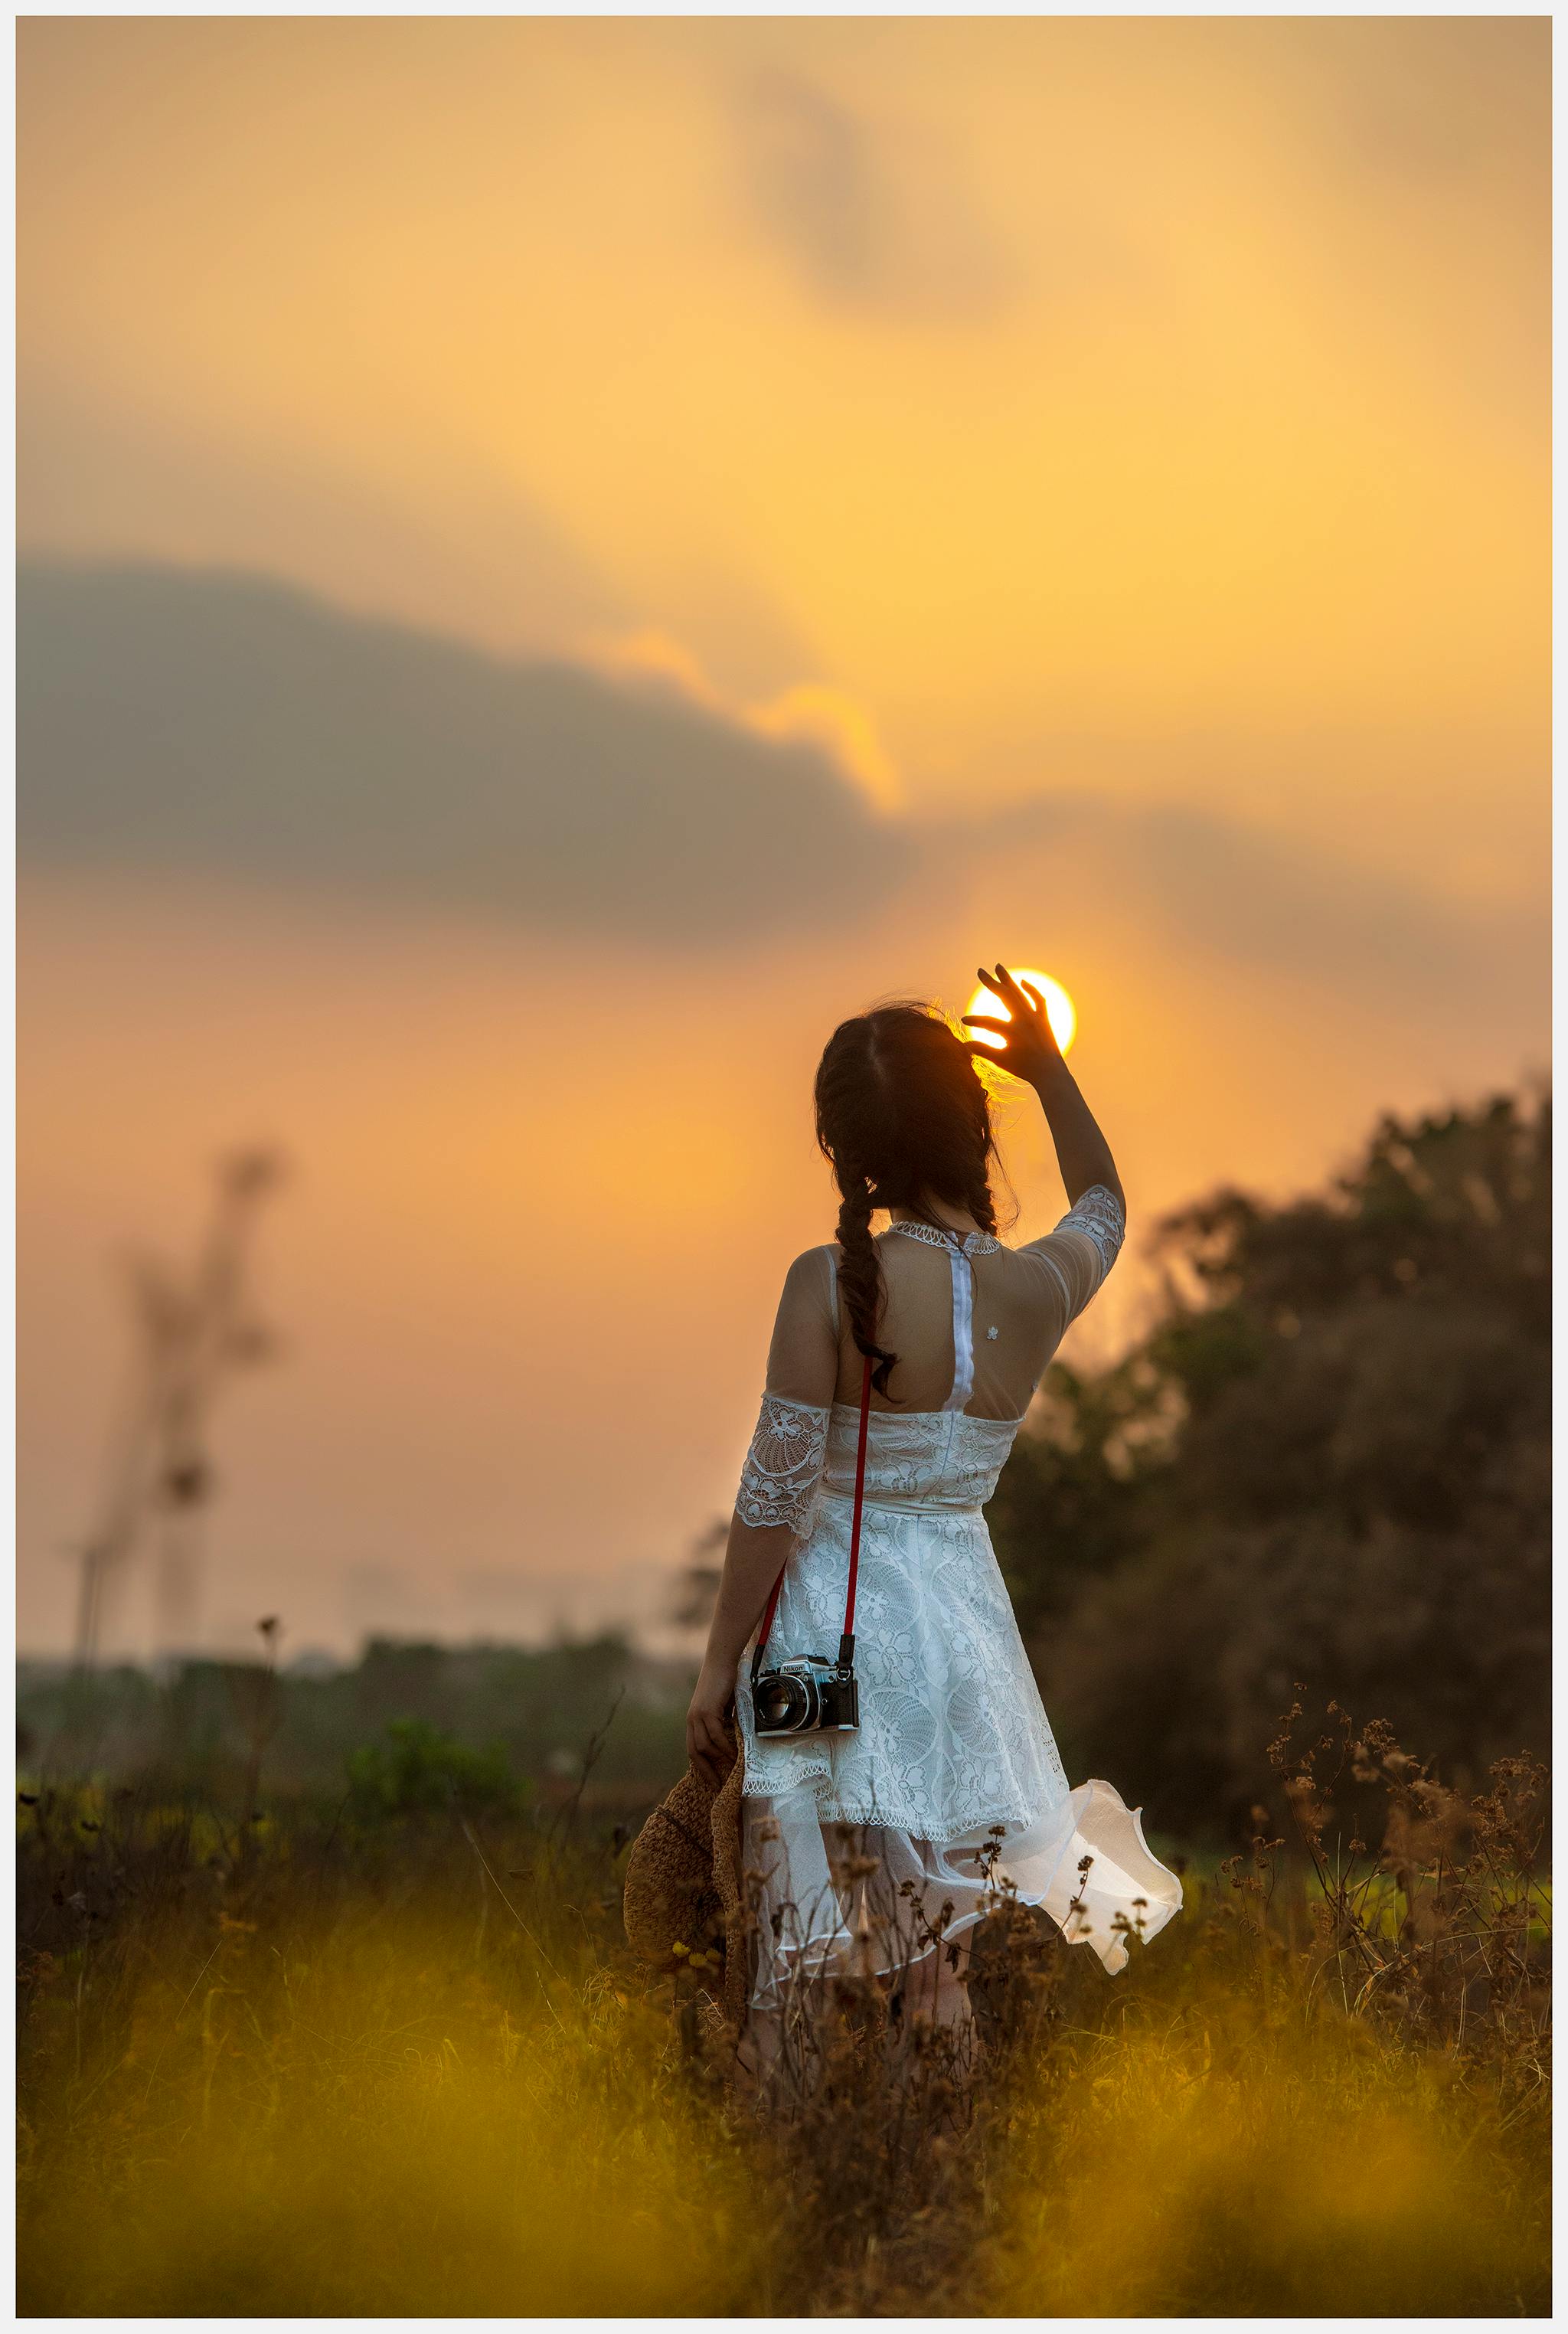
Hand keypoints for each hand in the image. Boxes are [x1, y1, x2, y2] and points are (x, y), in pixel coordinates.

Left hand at [686, 1660, 735, 1788]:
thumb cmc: (725, 1682)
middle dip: (706, 1771)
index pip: (692, 1749)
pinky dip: (725, 1747)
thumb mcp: (722, 1708)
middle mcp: (691, 1720)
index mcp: (693, 1721)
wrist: (722, 1662)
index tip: (712, 1781)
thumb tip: (733, 1742)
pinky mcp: (707, 1711)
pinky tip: (734, 1754)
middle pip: (694, 1752)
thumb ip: (723, 1723)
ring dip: (719, 1759)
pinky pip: (715, 1736)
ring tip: (732, 1768)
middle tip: (719, 1785)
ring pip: (705, 1746)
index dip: (701, 1767)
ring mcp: (697, 1716)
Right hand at [961, 963, 1065, 1085]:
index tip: (963, 1020)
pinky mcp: (1043, 1019)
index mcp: (1013, 1032)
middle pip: (1005, 996)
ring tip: (998, 967)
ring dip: (1008, 979)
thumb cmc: (1025, 1069)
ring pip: (1020, 993)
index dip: (974, 1021)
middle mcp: (1025, 1020)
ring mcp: (1035, 1017)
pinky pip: (1038, 999)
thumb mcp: (1001, 1060)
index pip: (988, 1022)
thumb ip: (983, 1050)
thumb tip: (963, 1044)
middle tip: (980, 970)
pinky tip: (1022, 982)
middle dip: (991, 983)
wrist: (1051, 1074)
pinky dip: (1031, 990)